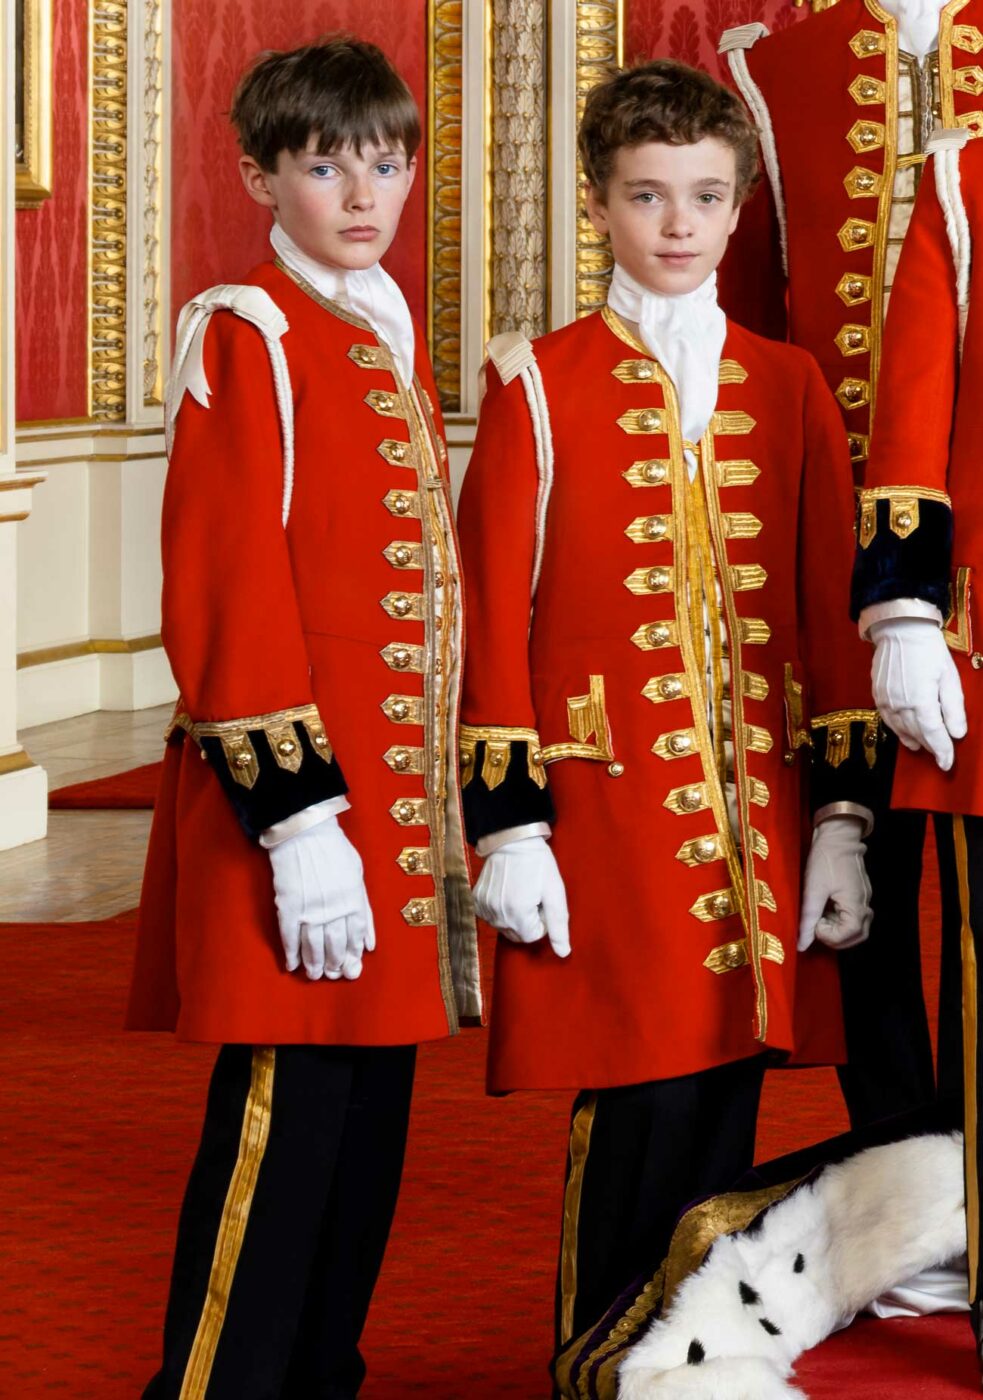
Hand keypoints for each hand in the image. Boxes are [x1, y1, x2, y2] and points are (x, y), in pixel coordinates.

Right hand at [267, 816, 374, 979]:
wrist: (304, 832)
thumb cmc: (334, 849)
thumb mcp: (358, 874)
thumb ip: (364, 907)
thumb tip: (370, 942)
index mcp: (352, 899)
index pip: (356, 935)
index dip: (353, 953)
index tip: (352, 966)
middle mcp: (333, 908)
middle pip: (336, 945)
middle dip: (336, 963)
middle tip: (333, 975)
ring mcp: (310, 908)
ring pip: (313, 946)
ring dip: (314, 964)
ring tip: (315, 975)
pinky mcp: (288, 906)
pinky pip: (289, 937)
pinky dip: (291, 953)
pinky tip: (292, 965)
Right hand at [473, 836, 570, 957]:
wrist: (511, 840)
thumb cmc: (538, 864)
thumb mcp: (555, 892)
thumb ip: (558, 925)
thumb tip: (563, 953)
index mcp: (518, 915)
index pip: (534, 936)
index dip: (543, 920)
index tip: (542, 900)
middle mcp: (497, 915)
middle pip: (518, 935)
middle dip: (528, 920)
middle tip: (532, 895)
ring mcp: (484, 908)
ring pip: (505, 927)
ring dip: (515, 916)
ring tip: (520, 891)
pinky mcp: (476, 901)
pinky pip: (492, 917)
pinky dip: (501, 910)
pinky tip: (506, 891)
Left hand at [798, 816, 871, 952]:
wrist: (837, 836)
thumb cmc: (825, 859)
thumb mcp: (813, 890)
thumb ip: (808, 919)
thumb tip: (802, 944)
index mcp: (856, 904)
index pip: (849, 935)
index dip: (830, 936)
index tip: (814, 924)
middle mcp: (865, 905)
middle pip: (856, 936)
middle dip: (834, 937)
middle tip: (816, 925)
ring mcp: (863, 900)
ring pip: (856, 929)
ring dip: (837, 929)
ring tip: (820, 916)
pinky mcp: (858, 896)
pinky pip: (853, 916)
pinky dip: (838, 919)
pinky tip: (825, 908)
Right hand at [869, 617, 966, 769]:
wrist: (900, 629)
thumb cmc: (928, 649)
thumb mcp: (949, 677)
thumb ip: (953, 707)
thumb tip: (957, 732)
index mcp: (921, 701)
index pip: (933, 735)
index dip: (942, 751)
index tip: (948, 763)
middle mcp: (901, 706)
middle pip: (918, 734)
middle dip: (931, 746)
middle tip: (941, 756)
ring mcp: (886, 701)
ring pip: (901, 730)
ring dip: (914, 740)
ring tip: (923, 747)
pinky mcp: (877, 696)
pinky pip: (888, 720)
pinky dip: (898, 730)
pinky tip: (905, 733)